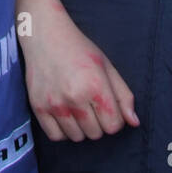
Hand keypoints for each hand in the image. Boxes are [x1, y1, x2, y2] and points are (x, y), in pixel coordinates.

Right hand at [20, 4, 138, 142]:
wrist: (44, 35)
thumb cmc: (79, 49)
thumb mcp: (107, 66)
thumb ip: (123, 95)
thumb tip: (134, 122)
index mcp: (95, 85)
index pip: (113, 126)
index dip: (115, 119)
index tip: (108, 108)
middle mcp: (74, 97)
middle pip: (96, 134)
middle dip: (98, 123)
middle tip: (91, 105)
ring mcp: (54, 103)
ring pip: (77, 137)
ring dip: (81, 128)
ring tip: (77, 108)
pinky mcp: (37, 106)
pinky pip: (56, 136)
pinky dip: (63, 131)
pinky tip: (65, 115)